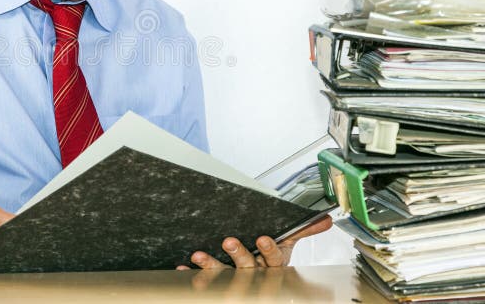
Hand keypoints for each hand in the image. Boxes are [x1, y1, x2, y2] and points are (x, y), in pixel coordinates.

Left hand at [176, 215, 332, 269]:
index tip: (261, 238)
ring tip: (199, 255)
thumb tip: (325, 220)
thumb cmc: (268, 262)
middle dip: (238, 254)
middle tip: (228, 241)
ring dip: (211, 265)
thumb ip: (303, 231)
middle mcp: (253, 274)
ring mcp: (234, 279)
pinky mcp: (217, 282)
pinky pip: (204, 280)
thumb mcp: (287, 247)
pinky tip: (183, 267)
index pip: (273, 259)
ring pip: (224, 274)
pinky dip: (192, 273)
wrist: (256, 289)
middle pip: (247, 267)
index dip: (268, 249)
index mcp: (271, 265)